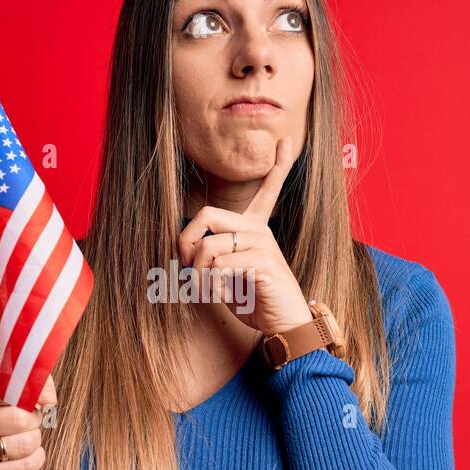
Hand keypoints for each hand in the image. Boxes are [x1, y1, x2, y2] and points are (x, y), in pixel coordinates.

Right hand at [0, 373, 57, 469]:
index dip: (30, 393)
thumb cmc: (3, 409)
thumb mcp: (14, 385)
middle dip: (34, 419)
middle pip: (20, 419)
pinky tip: (23, 455)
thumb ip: (34, 380)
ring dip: (35, 440)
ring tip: (24, 436)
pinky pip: (26, 467)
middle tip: (28, 420)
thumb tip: (47, 400)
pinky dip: (34, 459)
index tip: (37, 398)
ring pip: (25, 444)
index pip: (6, 388)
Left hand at [176, 136, 313, 336]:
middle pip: (206, 214)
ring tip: (207, 292)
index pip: (268, 189)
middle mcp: (259, 230)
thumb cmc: (255, 302)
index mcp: (254, 229)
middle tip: (187, 270)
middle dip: (185, 245)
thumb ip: (209, 261)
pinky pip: (219, 266)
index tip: (286, 143)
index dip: (278, 168)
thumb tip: (184, 253)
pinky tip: (223, 296)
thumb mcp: (225, 278)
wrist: (285, 326)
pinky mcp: (263, 262)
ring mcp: (262, 244)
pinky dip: (211, 286)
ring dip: (197, 276)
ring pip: (207, 247)